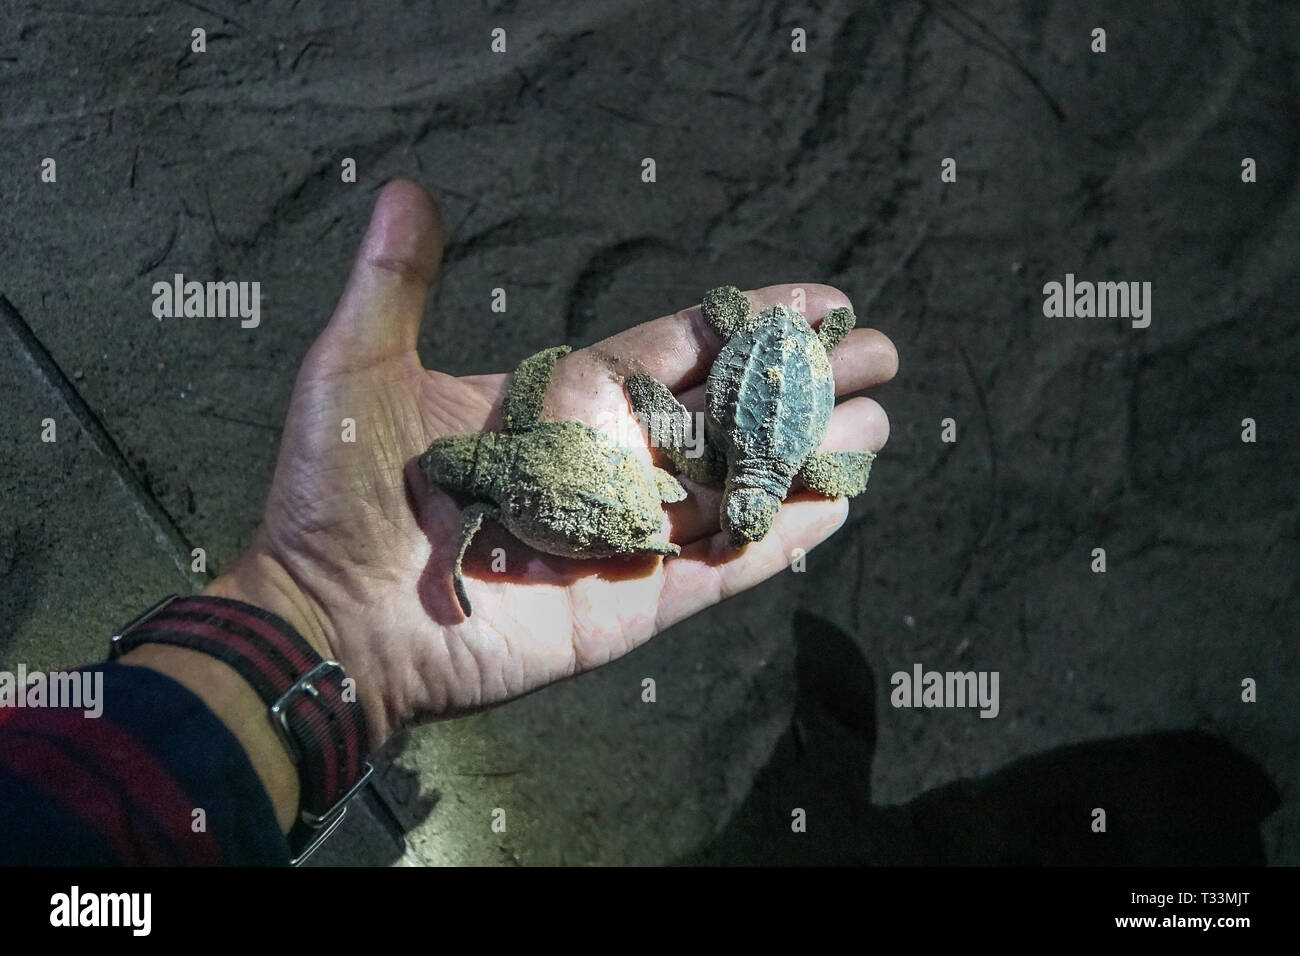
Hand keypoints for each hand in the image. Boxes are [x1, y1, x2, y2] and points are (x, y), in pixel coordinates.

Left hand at [207, 179, 897, 750]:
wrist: (334, 615)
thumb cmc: (342, 493)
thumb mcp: (360, 368)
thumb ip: (397, 284)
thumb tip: (407, 189)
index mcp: (562, 401)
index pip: (678, 349)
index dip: (748, 322)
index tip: (820, 301)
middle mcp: (607, 461)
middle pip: (727, 412)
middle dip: (803, 382)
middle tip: (880, 353)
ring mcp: (626, 532)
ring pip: (738, 483)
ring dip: (809, 454)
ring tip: (879, 421)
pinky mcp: (633, 600)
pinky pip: (723, 565)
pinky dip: (781, 538)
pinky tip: (838, 505)